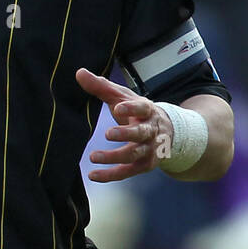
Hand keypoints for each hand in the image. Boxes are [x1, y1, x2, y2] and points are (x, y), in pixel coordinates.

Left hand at [76, 68, 173, 182]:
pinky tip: (93, 175)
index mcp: (148, 111)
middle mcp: (152, 131)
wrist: (168, 133)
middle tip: (108, 134)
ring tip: (93, 157)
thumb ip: (101, 86)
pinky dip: (111, 175)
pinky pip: (127, 172)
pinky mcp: (144, 165)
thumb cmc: (137, 111)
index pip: (142, 108)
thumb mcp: (122, 97)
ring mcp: (150, 150)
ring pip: (134, 155)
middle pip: (141, 133)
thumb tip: (79, 73)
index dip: (131, 108)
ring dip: (114, 157)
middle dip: (126, 134)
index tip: (118, 108)